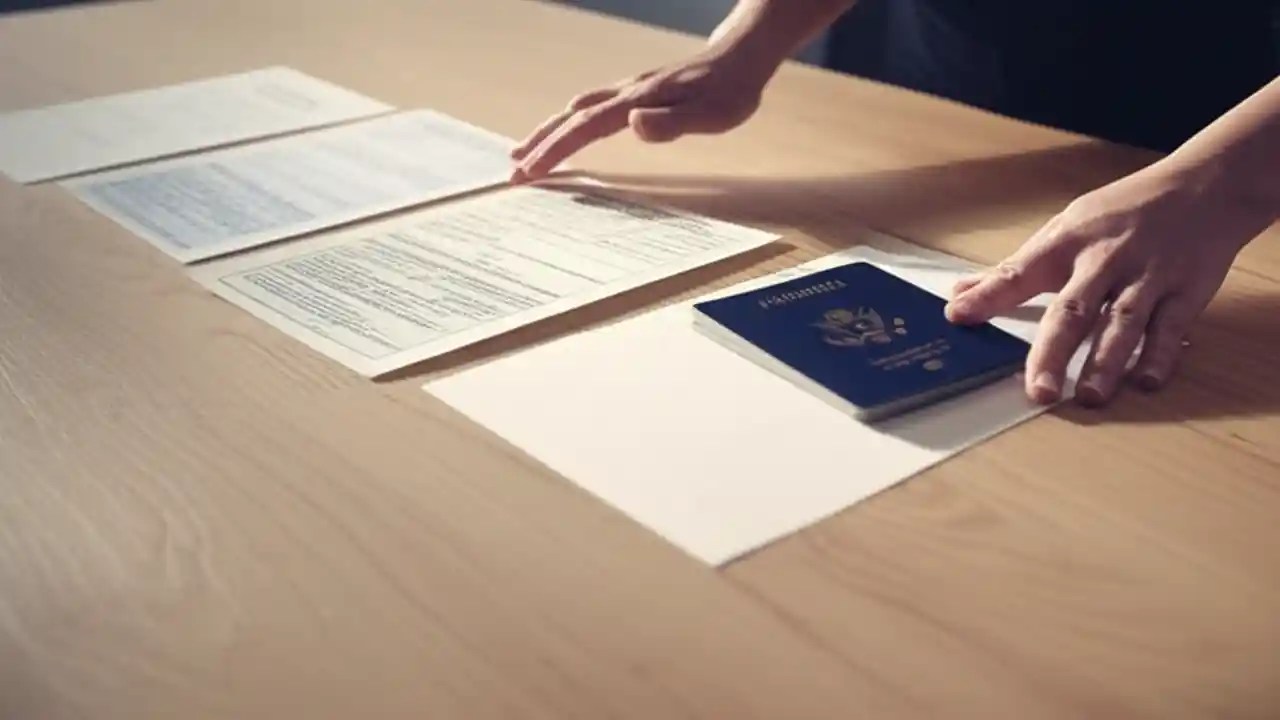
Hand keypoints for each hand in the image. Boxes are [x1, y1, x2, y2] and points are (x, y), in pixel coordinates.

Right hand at [510, 44, 772, 181]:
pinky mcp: (634, 93)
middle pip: (571, 120)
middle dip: (540, 146)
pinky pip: (590, 110)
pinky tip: (564, 127)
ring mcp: (627, 92)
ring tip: (524, 153)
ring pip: (576, 112)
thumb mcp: (711, 115)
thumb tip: (631, 124)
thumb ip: (671, 122)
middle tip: (513, 172)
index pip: (586, 128)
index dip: (557, 150)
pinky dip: (568, 123)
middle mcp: (625, 94)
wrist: (741, 59)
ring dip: (548, 133)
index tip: (532, 171)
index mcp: (636, 101)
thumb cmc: (730, 91)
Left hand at [943, 161, 1273, 406]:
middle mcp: (1105, 260)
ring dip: (1106, 361)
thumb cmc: (1123, 213)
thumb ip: (1016, 268)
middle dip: (1053, 350)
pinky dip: (1160, 355)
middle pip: (1075, 308)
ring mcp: (1148, 276)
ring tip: (1088, 397)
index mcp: (1067, 242)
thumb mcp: (1065, 228)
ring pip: (1124, 321)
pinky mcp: (1188, 289)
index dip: (989, 295)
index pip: (1020, 271)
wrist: (1206, 186)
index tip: (958, 317)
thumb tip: (961, 295)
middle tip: (1038, 390)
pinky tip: (1146, 381)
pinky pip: (1172, 327)